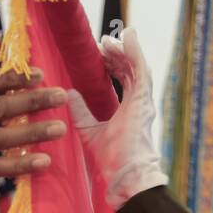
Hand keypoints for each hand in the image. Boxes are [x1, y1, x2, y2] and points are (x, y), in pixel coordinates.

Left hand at [65, 27, 168, 207]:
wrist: (125, 175)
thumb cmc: (113, 160)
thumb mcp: (89, 131)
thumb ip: (81, 112)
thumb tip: (68, 94)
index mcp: (130, 109)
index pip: (125, 79)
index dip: (114, 64)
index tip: (100, 54)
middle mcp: (140, 103)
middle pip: (131, 70)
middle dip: (117, 55)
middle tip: (101, 44)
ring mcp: (144, 101)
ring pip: (137, 66)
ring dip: (124, 50)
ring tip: (109, 40)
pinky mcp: (144, 100)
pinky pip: (141, 69)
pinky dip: (135, 52)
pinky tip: (127, 37)